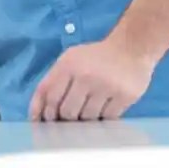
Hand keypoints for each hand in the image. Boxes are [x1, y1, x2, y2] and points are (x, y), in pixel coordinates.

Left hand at [29, 38, 155, 120]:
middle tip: (69, 118)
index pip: (49, 96)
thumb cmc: (96, 57)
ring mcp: (105, 86)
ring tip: (88, 109)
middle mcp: (85, 75)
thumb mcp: (70, 59)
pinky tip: (103, 108)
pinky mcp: (124, 96)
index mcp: (68, 65)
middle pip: (67, 112)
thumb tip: (37, 112)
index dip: (44, 112)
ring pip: (87, 118)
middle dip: (65, 119)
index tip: (45, 121)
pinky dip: (102, 118)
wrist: (131, 47)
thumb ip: (52, 81)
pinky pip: (107, 118)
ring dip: (85, 119)